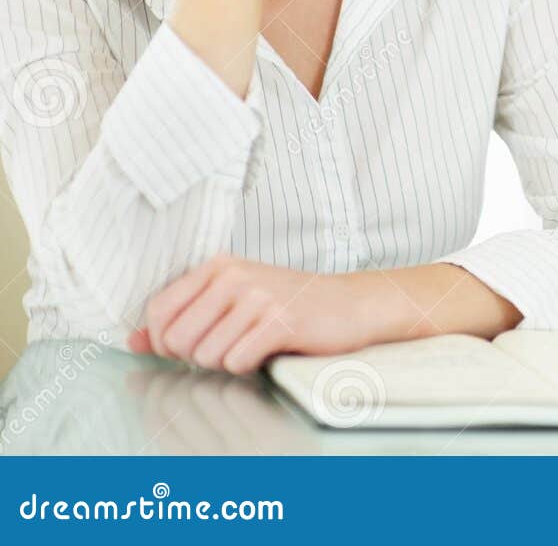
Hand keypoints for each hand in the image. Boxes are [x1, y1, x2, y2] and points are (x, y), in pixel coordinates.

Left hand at [127, 255, 388, 374]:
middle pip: (178, 339)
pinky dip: (248, 366)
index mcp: (216, 265)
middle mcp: (234, 275)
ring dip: (226, 362)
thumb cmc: (287, 305)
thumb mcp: (230, 300)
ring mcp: (258, 296)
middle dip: (197, 356)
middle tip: (229, 346)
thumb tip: (133, 340)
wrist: (349, 304)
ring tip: (251, 346)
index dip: (166, 341)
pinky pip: (236, 362)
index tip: (191, 345)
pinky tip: (268, 350)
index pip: (158, 312)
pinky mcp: (280, 321)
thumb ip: (181, 317)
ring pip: (206, 356)